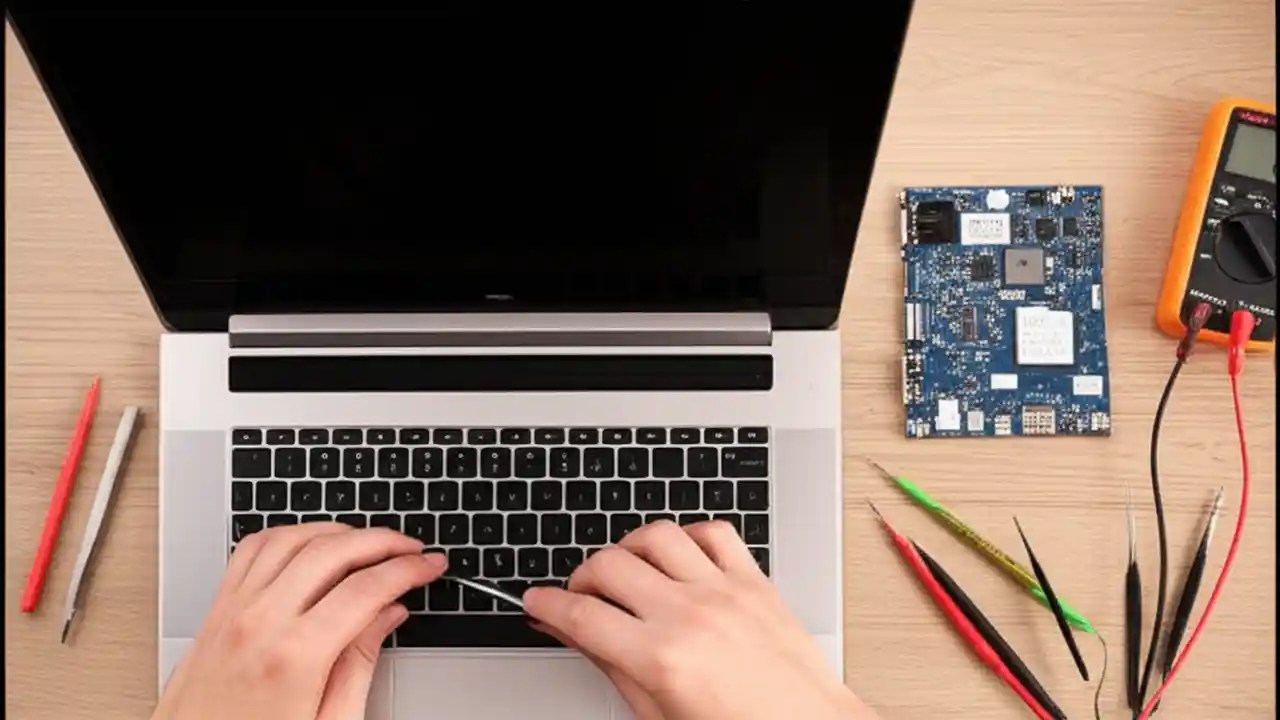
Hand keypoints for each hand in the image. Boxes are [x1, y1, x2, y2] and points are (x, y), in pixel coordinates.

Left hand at [152, 524, 445, 719]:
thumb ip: (361, 665)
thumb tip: (388, 615)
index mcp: (294, 658)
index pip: (365, 589)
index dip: (407, 570)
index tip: (429, 565)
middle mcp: (259, 624)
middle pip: (332, 551)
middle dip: (382, 541)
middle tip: (410, 548)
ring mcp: (232, 611)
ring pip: (291, 538)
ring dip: (338, 531)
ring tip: (369, 542)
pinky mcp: (216, 610)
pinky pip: (253, 548)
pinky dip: (290, 534)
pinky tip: (312, 543)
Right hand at [524, 520, 877, 719]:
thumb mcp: (659, 713)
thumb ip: (612, 667)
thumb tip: (575, 634)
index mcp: (662, 659)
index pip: (581, 616)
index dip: (546, 605)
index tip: (536, 602)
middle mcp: (690, 615)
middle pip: (609, 565)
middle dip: (581, 577)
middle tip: (580, 596)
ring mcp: (725, 591)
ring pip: (656, 535)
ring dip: (629, 548)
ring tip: (626, 571)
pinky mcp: (754, 580)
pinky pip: (713, 532)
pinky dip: (687, 537)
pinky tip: (678, 559)